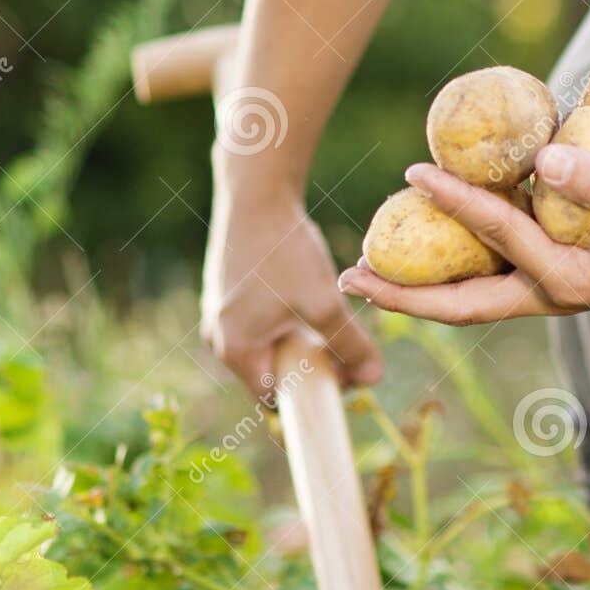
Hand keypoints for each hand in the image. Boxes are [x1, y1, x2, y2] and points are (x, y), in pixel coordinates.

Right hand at [201, 164, 383, 395]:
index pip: (275, 397)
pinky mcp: (225, 289)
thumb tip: (373, 381)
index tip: (342, 372)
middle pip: (271, 370)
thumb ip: (349, 345)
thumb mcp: (323, 303)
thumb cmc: (285, 251)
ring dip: (298, 334)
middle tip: (341, 339)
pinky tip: (303, 286)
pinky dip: (285, 314)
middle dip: (307, 361)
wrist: (257, 192)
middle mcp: (216, 337)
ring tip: (322, 307)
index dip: (312, 392)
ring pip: (267, 341)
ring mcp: (218, 311)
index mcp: (234, 351)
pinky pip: (259, 318)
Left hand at [336, 146, 589, 323]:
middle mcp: (555, 293)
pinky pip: (496, 269)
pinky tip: (433, 234)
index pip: (500, 238)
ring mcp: (554, 287)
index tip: (414, 170)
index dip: (455, 202)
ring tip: (368, 268)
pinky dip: (459, 258)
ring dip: (420, 284)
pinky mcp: (559, 271)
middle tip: (345, 280)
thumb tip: (542, 159)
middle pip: (463, 303)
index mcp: (575, 282)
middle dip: (402, 295)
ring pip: (473, 292)